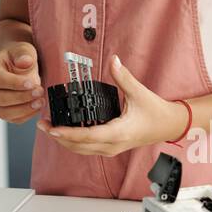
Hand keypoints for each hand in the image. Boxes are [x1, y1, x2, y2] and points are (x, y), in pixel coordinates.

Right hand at [0, 43, 42, 124]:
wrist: (16, 66)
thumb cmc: (19, 57)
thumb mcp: (24, 49)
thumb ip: (24, 54)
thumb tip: (25, 62)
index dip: (16, 84)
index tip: (33, 83)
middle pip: (0, 98)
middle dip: (22, 97)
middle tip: (40, 92)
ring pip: (4, 112)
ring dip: (24, 109)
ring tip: (40, 102)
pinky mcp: (0, 111)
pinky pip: (11, 119)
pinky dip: (25, 115)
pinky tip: (37, 107)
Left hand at [36, 54, 187, 155]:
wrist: (168, 126)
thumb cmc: (156, 112)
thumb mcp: (140, 93)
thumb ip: (124, 77)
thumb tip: (113, 60)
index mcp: (118, 133)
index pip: (87, 136)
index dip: (67, 134)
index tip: (52, 129)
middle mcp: (112, 145)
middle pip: (78, 146)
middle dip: (58, 137)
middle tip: (42, 125)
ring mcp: (111, 149)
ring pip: (81, 150)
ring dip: (64, 141)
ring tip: (49, 128)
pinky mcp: (111, 148)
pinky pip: (88, 149)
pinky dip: (74, 142)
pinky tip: (65, 132)